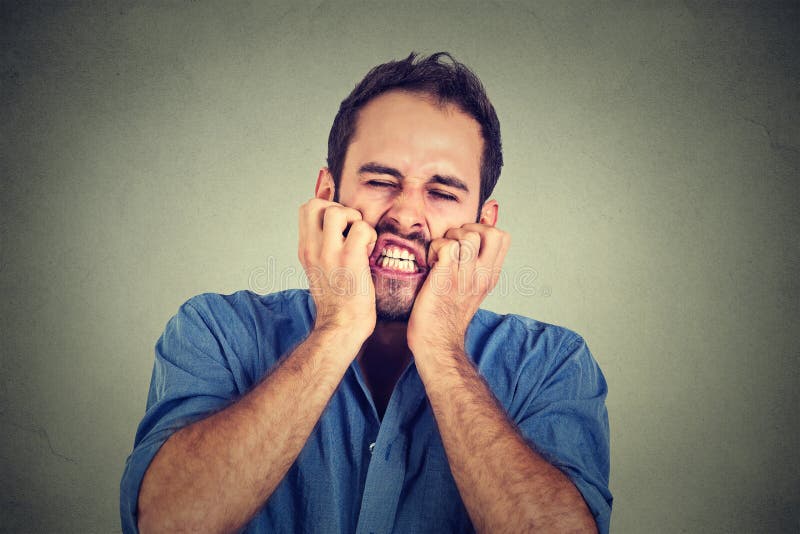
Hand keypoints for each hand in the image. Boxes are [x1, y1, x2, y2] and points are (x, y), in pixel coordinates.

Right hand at [298, 198, 377, 343]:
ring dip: (355, 220)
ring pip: (337, 211)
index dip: (327, 208)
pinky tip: (369, 252)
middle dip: (338, 208)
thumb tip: (339, 230)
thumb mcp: (319, 270)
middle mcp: (312, 248)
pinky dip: (370, 236)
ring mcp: (329, 253)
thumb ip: (323, 248)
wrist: (341, 327)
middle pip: (316, 203)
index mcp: (305, 250)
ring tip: (360, 240)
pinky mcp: (349, 259)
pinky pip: (362, 228)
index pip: (306, 209)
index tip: (342, 226)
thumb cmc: (338, 302)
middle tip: (350, 229)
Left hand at [407, 223, 509, 360]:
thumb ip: (475, 263)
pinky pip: (447, 246)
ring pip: (468, 236)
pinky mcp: (445, 279)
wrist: (437, 343)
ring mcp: (465, 277)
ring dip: (449, 237)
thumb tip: (474, 235)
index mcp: (490, 276)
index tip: (465, 241)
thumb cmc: (447, 315)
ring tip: (440, 254)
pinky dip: (435, 248)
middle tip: (452, 244)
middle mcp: (482, 275)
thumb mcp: (470, 287)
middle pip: (491, 231)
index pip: (502, 237)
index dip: (482, 228)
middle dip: (468, 228)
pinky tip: (431, 262)